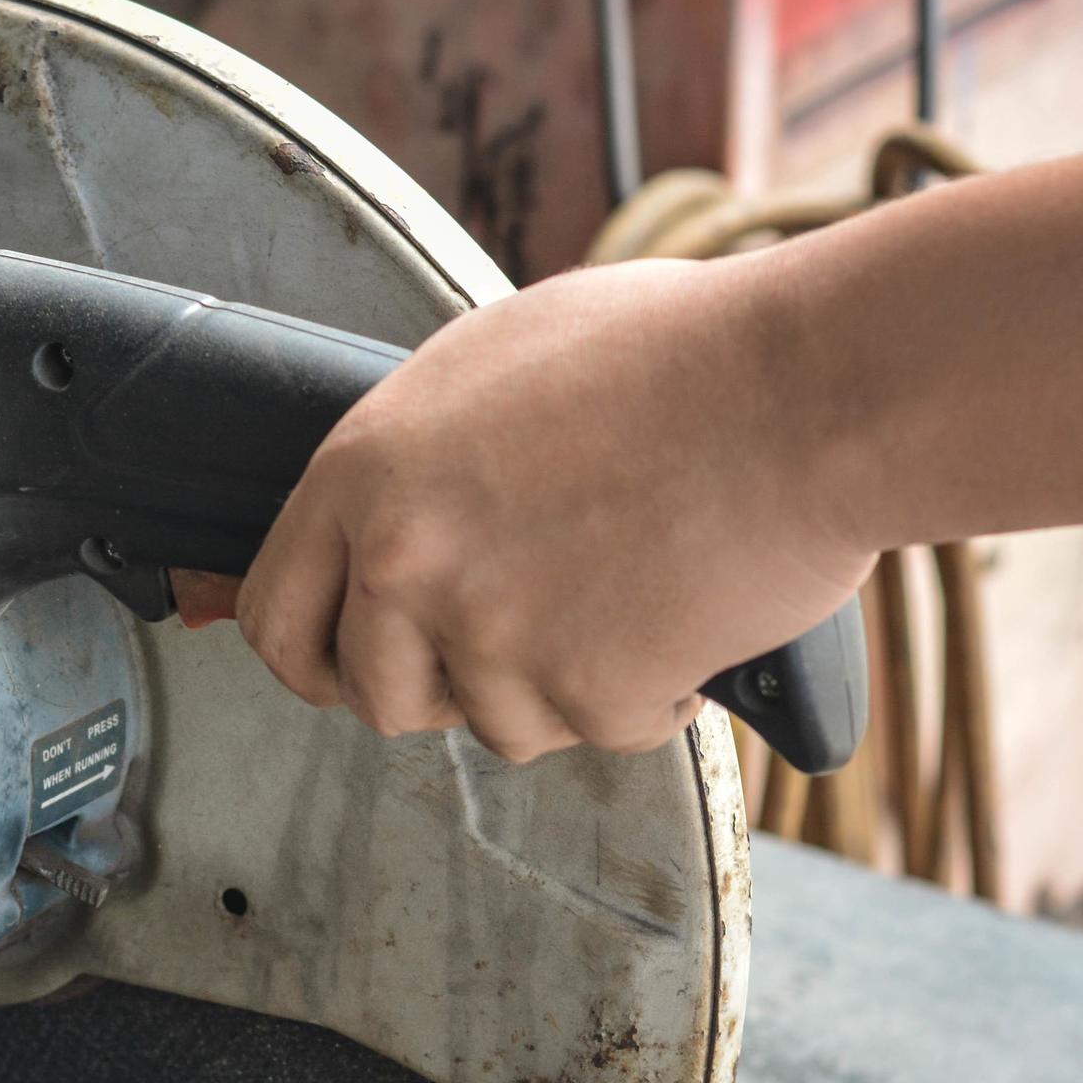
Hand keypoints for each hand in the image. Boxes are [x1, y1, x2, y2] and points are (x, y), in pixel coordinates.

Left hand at [237, 256, 871, 760]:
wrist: (805, 390)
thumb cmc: (677, 352)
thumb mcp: (500, 362)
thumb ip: (425, 454)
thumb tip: (392, 513)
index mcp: (365, 471)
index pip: (276, 611)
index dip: (313, 654)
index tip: (346, 667)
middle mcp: (406, 562)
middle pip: (379, 697)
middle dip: (445, 686)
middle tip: (522, 638)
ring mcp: (492, 637)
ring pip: (501, 725)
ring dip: (564, 684)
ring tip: (632, 583)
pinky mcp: (585, 694)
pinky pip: (607, 731)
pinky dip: (656, 692)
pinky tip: (691, 604)